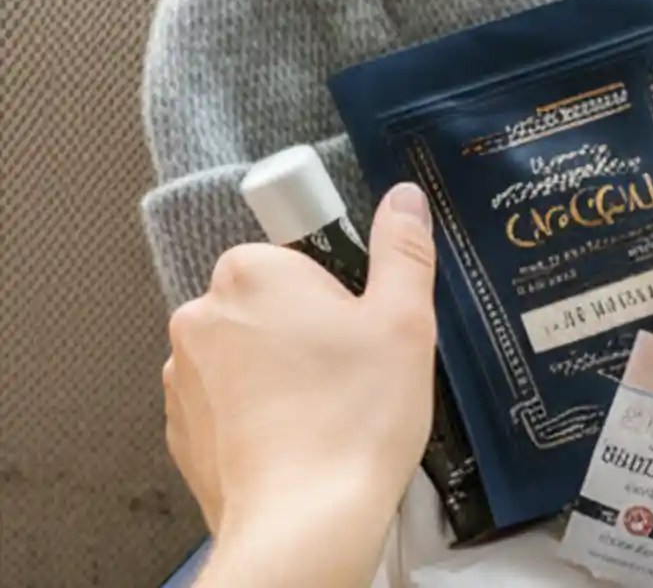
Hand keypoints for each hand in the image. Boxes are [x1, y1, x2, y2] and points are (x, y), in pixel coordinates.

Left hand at [163, 183, 438, 586]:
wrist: (304, 523)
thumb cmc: (356, 416)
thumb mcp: (403, 320)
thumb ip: (402, 250)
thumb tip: (404, 197)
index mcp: (251, 273)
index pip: (301, 257)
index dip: (339, 292)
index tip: (359, 330)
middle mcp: (201, 314)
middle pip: (273, 304)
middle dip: (311, 331)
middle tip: (356, 374)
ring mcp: (183, 377)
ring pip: (250, 354)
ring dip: (283, 373)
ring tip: (329, 415)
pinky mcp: (182, 430)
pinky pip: (230, 404)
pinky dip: (261, 416)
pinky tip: (300, 441)